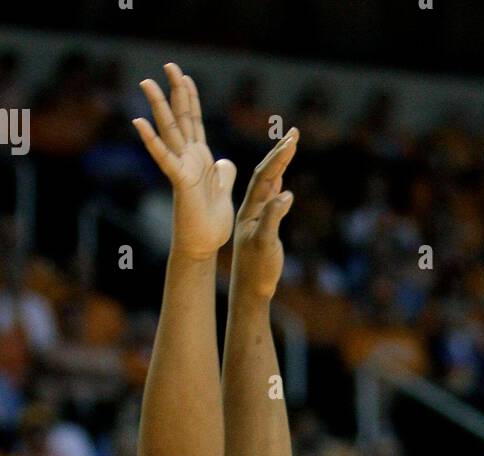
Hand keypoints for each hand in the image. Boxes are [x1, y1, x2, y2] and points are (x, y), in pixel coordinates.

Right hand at [132, 62, 235, 260]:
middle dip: (175, 91)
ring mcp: (182, 167)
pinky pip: (165, 158)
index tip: (185, 76)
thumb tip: (225, 162)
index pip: (194, 121)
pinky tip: (138, 122)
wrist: (204, 244)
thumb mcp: (223, 191)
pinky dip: (152, 141)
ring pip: (170, 131)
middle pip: (181, 117)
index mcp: (200, 158)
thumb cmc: (211, 222)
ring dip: (158, 106)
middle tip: (168, 64)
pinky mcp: (180, 181)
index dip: (191, 98)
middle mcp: (189, 158)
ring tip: (147, 82)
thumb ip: (223, 174)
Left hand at [232, 130, 297, 299]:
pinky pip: (270, 198)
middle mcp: (253, 208)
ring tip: (289, 147)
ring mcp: (257, 215)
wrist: (249, 290)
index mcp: (252, 209)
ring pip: (268, 183)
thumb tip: (286, 193)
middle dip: (280, 153)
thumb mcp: (266, 244)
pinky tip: (281, 178)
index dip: (279, 158)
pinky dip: (278, 184)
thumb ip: (273, 218)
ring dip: (279, 164)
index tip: (292, 140)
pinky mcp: (263, 224)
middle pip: (266, 174)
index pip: (265, 176)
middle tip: (294, 133)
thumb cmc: (258, 270)